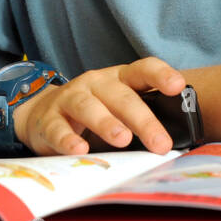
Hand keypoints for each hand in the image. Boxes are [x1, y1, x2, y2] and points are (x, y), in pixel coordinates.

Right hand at [10, 58, 186, 155]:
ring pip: (90, 107)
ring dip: (107, 123)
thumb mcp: (118, 106)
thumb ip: (142, 116)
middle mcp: (96, 83)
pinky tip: (80, 150)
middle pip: (122, 97)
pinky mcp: (49, 118)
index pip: (143, 70)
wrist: (42, 113)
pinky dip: (68, 139)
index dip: (161, 75)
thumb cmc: (94, 110)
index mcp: (120, 78)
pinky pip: (59, 128)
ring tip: (123, 140)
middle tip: (160, 143)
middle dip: (143, 121)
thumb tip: (174, 142)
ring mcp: (71, 98)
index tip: (178, 86)